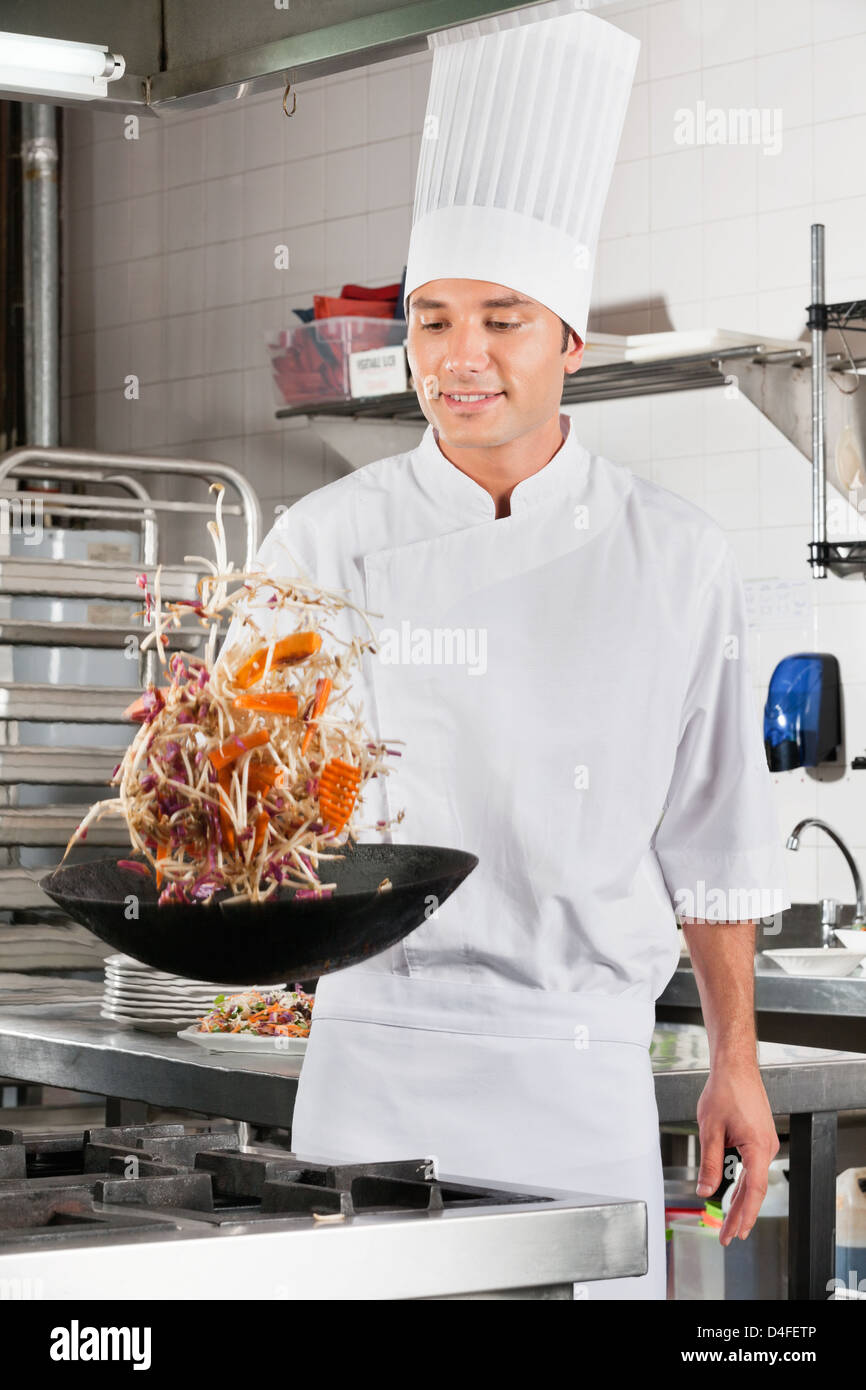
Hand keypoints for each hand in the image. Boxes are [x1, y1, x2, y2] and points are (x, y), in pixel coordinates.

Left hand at [694, 1061, 779, 1245]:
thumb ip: (710, 1163)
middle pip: (754, 1190)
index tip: (733, 1233)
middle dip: (740, 1214)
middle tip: (727, 1236)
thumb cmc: (725, 1090)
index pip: (753, 1192)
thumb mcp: (710, 1130)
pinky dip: (745, 1183)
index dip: (742, 1215)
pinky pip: (753, 1166)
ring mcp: (766, 1142)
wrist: (735, 1066)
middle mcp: (767, 1147)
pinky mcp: (760, 1136)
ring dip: (742, 1200)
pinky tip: (735, 1194)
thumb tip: (706, 1190)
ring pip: (754, 1179)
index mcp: (758, 1147)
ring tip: (729, 1221)